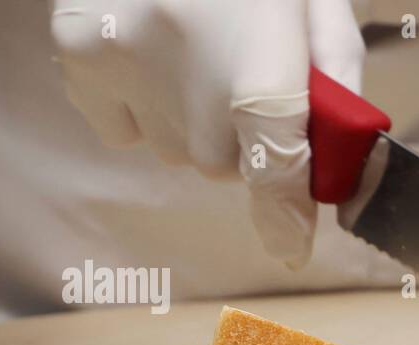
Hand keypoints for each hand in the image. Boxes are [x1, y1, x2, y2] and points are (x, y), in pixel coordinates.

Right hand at [50, 0, 364, 268]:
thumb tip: (340, 160)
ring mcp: (126, 63)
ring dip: (194, 122)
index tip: (292, 246)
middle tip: (244, 76)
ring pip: (176, 150)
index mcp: (260, 61)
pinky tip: (157, 55)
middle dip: (242, 139)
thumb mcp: (319, 7)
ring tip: (200, 51)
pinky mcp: (79, 50)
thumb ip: (336, 87)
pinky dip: (144, 108)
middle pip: (223, 166)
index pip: (275, 166)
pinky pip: (125, 128)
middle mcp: (189, 72)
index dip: (285, 214)